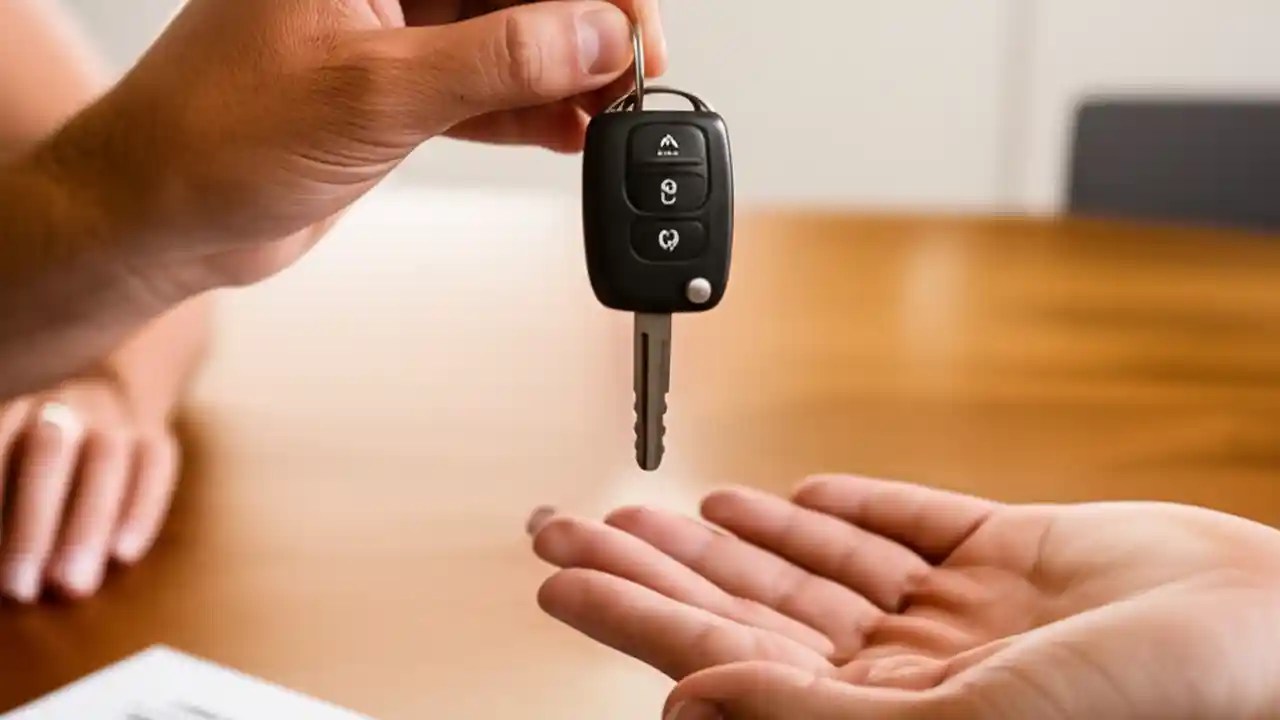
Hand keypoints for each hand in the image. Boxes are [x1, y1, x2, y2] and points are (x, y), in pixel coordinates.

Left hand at [0, 375, 177, 603]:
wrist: (110, 399)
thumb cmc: (41, 457)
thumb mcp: (13, 461)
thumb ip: (6, 501)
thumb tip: (1, 576)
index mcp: (17, 412)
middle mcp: (64, 405)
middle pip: (48, 452)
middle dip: (32, 524)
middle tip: (21, 590)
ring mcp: (116, 417)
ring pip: (106, 460)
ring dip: (87, 527)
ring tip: (73, 586)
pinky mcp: (156, 437)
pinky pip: (155, 468)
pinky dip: (142, 511)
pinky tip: (122, 556)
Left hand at [42, 0, 661, 289]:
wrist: (161, 217)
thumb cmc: (216, 134)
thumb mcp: (375, 91)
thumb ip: (497, 61)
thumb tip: (596, 34)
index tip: (630, 27)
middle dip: (584, 27)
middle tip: (633, 76)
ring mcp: (393, 34)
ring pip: (509, 38)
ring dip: (566, 76)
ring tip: (612, 113)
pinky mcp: (397, 91)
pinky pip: (487, 89)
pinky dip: (531, 113)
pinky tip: (571, 132)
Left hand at [531, 476, 1279, 718]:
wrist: (1279, 640)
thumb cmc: (1152, 704)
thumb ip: (812, 717)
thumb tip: (686, 702)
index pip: (718, 660)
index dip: (631, 614)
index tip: (562, 575)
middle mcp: (909, 676)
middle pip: (748, 608)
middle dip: (656, 564)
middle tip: (574, 522)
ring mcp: (958, 620)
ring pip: (811, 567)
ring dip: (736, 534)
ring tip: (663, 505)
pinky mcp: (1008, 562)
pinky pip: (905, 529)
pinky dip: (843, 510)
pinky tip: (789, 497)